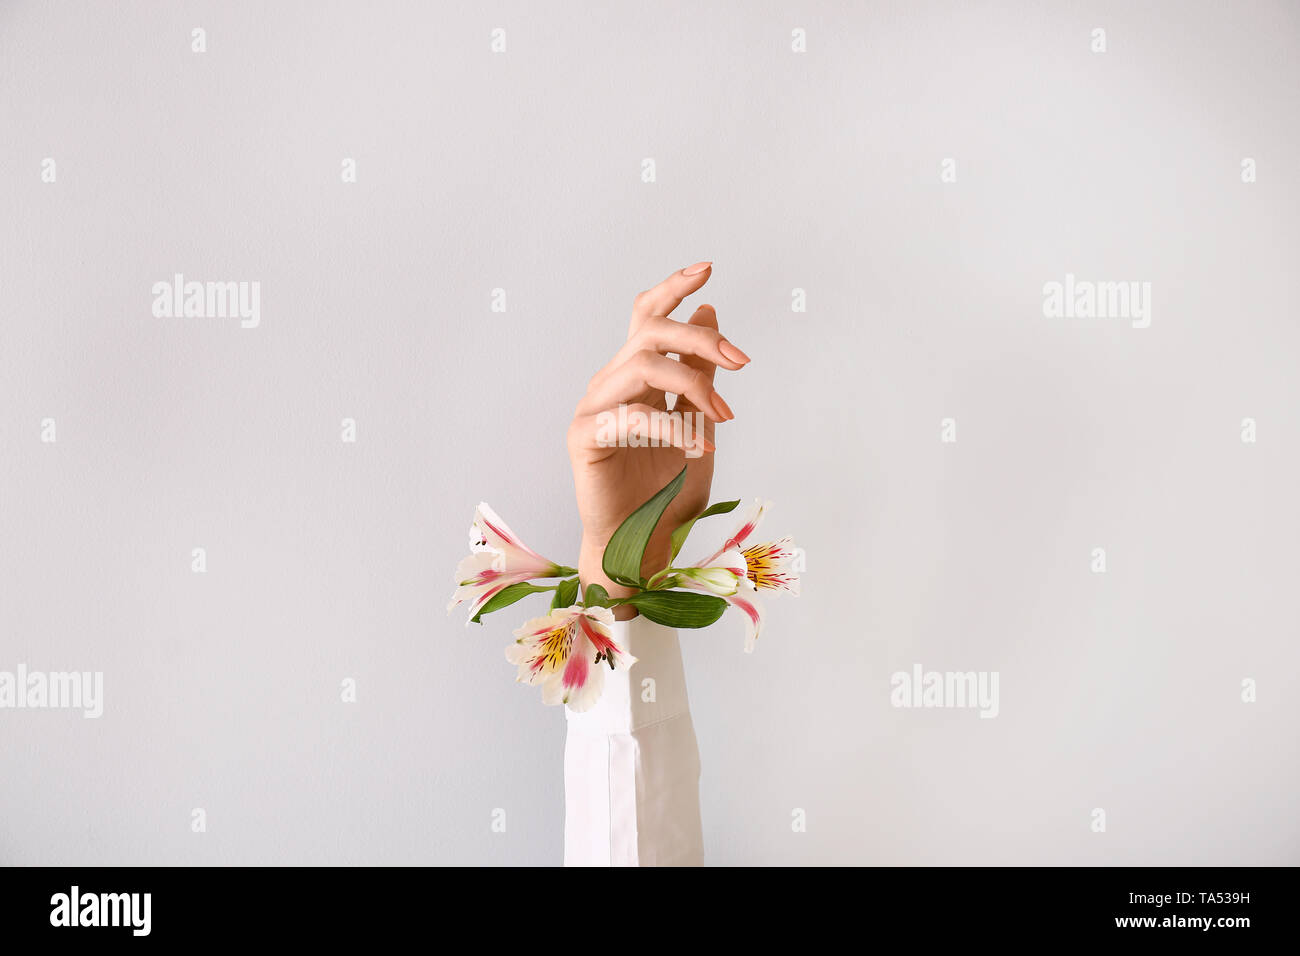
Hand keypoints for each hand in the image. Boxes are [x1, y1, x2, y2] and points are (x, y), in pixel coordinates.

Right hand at [567, 262, 750, 616]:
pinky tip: (699, 446)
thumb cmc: (667, 490)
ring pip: (643, 365)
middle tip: (740, 362)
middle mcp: (611, 383)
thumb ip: (699, 373)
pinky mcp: (584, 436)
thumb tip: (710, 312)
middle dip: (700, 339)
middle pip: (650, 332)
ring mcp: (593, 407)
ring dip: (694, 385)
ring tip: (722, 416)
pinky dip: (674, 427)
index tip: (707, 268)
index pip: (648, 317)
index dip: (673, 288)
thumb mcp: (699, 422)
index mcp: (635, 376)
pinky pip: (633, 414)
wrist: (642, 544)